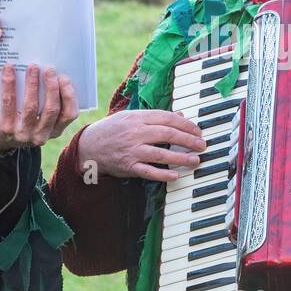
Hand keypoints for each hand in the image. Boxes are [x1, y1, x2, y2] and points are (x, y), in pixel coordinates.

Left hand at [0, 64, 78, 150]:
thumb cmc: (24, 120)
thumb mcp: (41, 118)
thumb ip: (49, 102)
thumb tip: (53, 74)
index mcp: (55, 131)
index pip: (69, 114)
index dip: (69, 95)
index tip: (64, 77)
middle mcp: (41, 135)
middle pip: (52, 109)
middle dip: (52, 86)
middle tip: (49, 68)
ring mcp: (23, 134)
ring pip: (31, 106)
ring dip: (32, 83)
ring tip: (32, 67)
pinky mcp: (6, 128)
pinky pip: (9, 101)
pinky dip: (9, 82)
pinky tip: (9, 69)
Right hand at [75, 108, 206, 182]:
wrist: (88, 146)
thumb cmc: (113, 130)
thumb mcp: (131, 117)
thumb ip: (155, 117)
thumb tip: (180, 115)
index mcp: (137, 117)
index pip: (166, 118)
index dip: (185, 124)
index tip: (198, 130)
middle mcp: (135, 132)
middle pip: (167, 134)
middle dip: (187, 139)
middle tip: (202, 144)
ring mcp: (132, 150)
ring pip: (160, 153)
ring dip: (180, 157)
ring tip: (195, 160)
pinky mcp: (128, 166)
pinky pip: (148, 171)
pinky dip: (162, 174)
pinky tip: (175, 175)